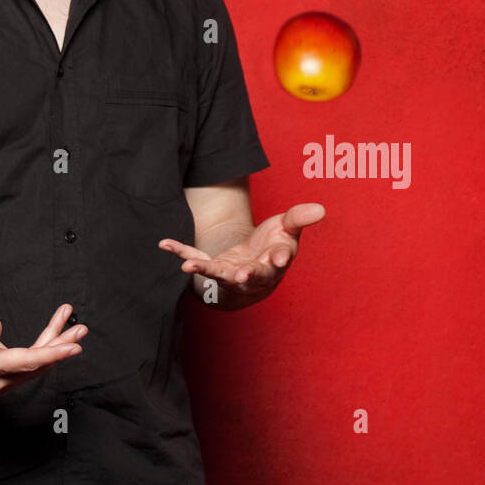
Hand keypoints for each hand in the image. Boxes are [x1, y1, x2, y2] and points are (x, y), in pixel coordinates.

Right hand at [0, 303, 87, 395]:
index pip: (24, 363)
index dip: (51, 354)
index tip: (73, 347)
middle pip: (35, 365)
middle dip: (60, 347)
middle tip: (81, 330)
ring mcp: (1, 383)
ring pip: (36, 365)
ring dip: (56, 345)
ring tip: (74, 326)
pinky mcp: (6, 378)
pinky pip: (31, 363)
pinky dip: (45, 347)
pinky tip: (56, 330)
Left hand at [159, 202, 325, 304]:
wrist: (254, 264)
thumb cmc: (273, 246)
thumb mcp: (287, 228)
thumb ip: (299, 218)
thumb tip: (320, 208)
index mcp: (274, 263)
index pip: (279, 261)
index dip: (279, 258)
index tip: (279, 257)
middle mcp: (253, 273)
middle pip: (250, 276)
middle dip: (245, 276)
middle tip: (241, 275)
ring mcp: (231, 273)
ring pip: (219, 274)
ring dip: (206, 270)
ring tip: (190, 266)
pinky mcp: (214, 267)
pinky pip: (196, 258)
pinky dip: (181, 252)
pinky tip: (165, 243)